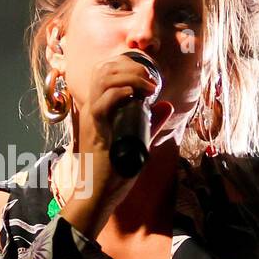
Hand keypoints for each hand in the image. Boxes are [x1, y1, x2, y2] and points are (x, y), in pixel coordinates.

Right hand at [55, 54, 163, 237]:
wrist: (98, 193)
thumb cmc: (114, 169)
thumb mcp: (137, 140)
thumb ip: (151, 123)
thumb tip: (167, 106)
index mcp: (98, 107)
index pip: (106, 71)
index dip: (127, 65)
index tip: (148, 75)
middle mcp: (92, 108)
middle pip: (104, 69)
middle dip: (131, 66)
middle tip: (151, 80)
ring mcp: (91, 117)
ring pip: (103, 79)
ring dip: (129, 76)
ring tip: (147, 86)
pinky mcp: (95, 129)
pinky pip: (102, 102)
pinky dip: (119, 92)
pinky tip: (134, 94)